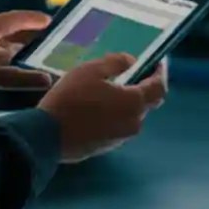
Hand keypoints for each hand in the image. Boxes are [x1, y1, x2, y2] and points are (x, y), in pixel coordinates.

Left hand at [0, 10, 54, 106]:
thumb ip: (16, 79)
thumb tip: (47, 78)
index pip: (15, 19)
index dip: (34, 19)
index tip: (53, 21)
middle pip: (11, 28)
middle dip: (31, 32)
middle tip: (53, 37)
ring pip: (3, 42)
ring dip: (20, 45)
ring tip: (40, 51)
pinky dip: (9, 57)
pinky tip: (17, 66)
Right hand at [37, 53, 168, 163]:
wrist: (48, 136)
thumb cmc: (71, 98)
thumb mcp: (91, 70)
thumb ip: (116, 62)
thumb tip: (132, 61)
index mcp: (134, 102)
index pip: (159, 87)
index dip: (160, 72)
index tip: (157, 61)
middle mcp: (134, 123)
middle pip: (147, 103)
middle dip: (144, 87)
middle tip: (132, 73)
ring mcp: (121, 138)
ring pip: (131, 115)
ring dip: (126, 101)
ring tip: (109, 89)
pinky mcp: (107, 147)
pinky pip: (118, 126)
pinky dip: (114, 114)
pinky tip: (97, 107)